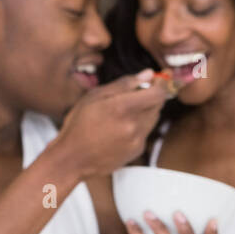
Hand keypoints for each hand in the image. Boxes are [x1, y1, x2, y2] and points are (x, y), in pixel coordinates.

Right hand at [56, 72, 171, 177]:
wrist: (73, 159)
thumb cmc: (79, 124)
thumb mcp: (95, 96)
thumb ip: (124, 84)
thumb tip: (147, 74)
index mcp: (123, 108)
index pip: (158, 93)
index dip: (161, 83)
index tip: (159, 78)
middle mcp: (134, 126)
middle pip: (158, 105)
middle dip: (152, 96)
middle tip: (139, 92)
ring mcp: (137, 140)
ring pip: (153, 119)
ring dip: (146, 111)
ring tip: (123, 113)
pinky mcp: (136, 151)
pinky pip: (145, 133)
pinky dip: (138, 126)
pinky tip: (120, 129)